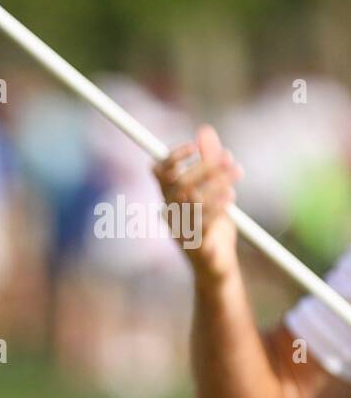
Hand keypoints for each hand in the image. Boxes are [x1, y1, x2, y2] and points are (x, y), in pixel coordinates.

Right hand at [152, 124, 244, 281]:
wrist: (214, 267)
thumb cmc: (211, 225)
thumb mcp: (212, 188)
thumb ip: (208, 160)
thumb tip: (204, 130)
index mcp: (169, 199)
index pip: (160, 172)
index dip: (173, 156)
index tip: (194, 145)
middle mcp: (170, 214)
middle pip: (180, 183)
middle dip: (206, 166)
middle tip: (229, 158)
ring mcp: (180, 231)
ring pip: (193, 200)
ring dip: (217, 183)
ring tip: (237, 172)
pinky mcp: (196, 246)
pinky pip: (204, 222)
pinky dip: (218, 206)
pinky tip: (230, 196)